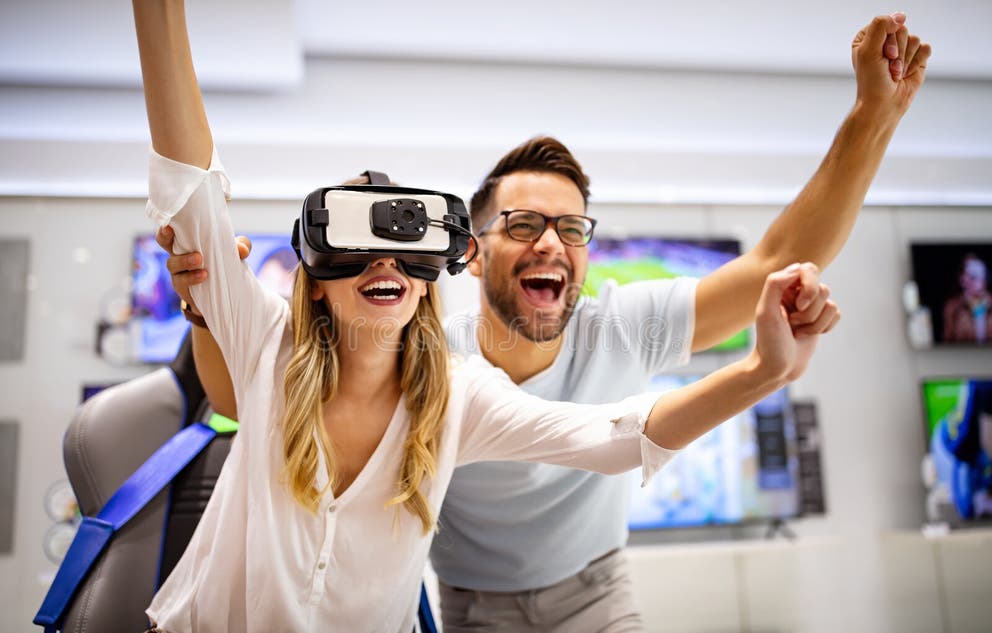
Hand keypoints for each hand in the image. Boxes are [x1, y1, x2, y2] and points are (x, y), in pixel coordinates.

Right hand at [156, 226, 251, 314]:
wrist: (222, 295)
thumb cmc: (223, 264)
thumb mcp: (234, 253)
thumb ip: (241, 247)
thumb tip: (242, 250)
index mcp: (187, 242)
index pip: (172, 228)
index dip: (166, 223)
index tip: (169, 219)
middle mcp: (178, 254)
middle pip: (163, 242)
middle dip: (165, 236)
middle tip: (171, 230)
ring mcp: (178, 272)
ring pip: (172, 263)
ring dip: (184, 260)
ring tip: (199, 259)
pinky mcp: (183, 288)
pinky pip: (182, 282)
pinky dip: (192, 277)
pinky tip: (204, 275)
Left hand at [751, 262, 839, 382]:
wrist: (776, 369)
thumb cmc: (769, 342)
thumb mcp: (765, 312)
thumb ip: (775, 285)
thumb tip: (797, 268)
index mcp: (782, 286)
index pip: (808, 269)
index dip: (809, 287)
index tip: (799, 306)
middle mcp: (796, 293)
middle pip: (823, 289)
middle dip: (810, 312)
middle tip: (792, 324)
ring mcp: (810, 306)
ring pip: (830, 304)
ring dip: (815, 323)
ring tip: (798, 332)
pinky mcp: (821, 319)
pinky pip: (836, 314)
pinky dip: (824, 328)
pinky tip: (807, 336)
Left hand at [852, 13, 931, 115]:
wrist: (884, 104)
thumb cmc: (872, 81)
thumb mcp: (868, 50)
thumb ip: (881, 26)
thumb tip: (901, 16)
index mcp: (869, 36)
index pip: (886, 23)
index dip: (887, 40)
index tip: (882, 56)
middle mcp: (886, 40)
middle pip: (902, 30)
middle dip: (897, 51)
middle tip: (888, 66)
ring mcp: (902, 48)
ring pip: (914, 39)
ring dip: (905, 59)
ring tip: (895, 72)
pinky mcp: (916, 57)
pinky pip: (925, 48)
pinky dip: (917, 62)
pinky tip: (907, 73)